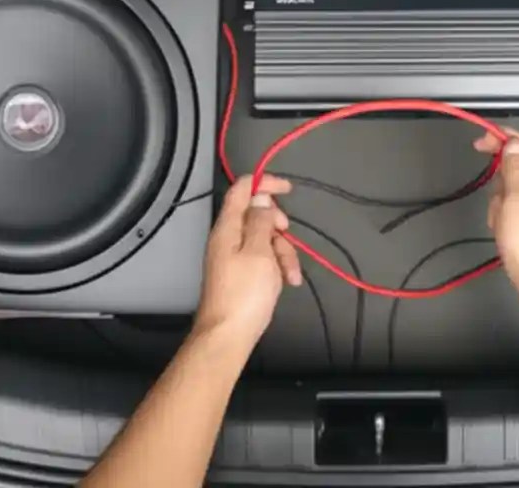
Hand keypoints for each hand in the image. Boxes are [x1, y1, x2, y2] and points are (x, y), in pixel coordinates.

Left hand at [193, 175, 301, 347]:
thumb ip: (261, 221)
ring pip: (265, 238)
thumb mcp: (259, 252)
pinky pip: (264, 258)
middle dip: (278, 224)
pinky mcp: (243, 273)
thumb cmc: (245, 293)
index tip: (288, 189)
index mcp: (228, 228)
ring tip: (290, 274)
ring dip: (283, 251)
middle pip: (257, 215)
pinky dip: (278, 265)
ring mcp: (235, 256)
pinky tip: (288, 281)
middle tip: (286, 235)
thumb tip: (260, 197)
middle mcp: (229, 238)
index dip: (264, 183)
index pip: (242, 189)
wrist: (229, 335)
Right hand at [473, 129, 518, 298]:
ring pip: (515, 190)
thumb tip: (514, 143)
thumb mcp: (515, 198)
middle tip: (495, 199)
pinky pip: (517, 208)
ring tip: (500, 220)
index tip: (482, 140)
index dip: (506, 138)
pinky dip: (506, 214)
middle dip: (501, 180)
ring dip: (501, 201)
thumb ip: (514, 167)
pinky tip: (502, 229)